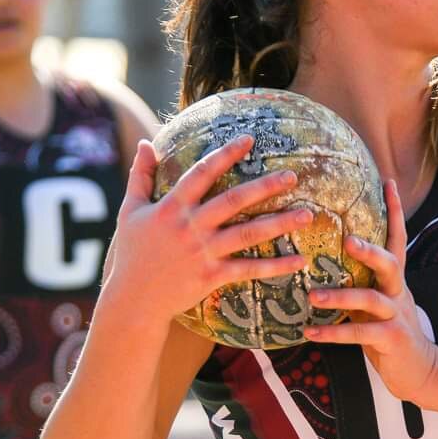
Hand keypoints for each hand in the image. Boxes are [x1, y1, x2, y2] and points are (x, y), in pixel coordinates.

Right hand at [104, 137, 313, 320]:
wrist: (133, 299)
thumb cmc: (131, 253)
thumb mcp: (130, 210)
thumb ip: (140, 176)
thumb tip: (146, 143)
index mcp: (172, 207)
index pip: (202, 173)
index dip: (225, 154)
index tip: (249, 139)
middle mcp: (190, 227)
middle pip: (233, 201)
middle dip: (265, 186)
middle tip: (293, 175)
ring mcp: (203, 252)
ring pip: (247, 233)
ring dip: (279, 223)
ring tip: (307, 215)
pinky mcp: (212, 276)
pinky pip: (248, 269)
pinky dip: (274, 266)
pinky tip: (299, 261)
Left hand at [302, 180, 437, 404]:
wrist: (419, 369)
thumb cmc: (389, 331)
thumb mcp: (378, 300)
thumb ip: (362, 280)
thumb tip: (327, 260)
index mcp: (395, 279)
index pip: (398, 238)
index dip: (395, 211)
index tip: (388, 182)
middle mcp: (398, 291)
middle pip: (390, 262)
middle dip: (369, 251)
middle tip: (347, 240)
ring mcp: (396, 315)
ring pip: (371, 299)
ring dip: (340, 297)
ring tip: (313, 297)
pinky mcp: (391, 339)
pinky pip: (360, 333)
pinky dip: (333, 333)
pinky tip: (310, 333)